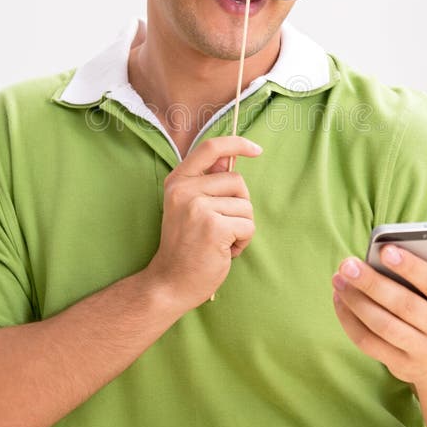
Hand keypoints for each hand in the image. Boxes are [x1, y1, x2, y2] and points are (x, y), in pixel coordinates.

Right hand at [146, 135, 261, 310]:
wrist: (170, 283)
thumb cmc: (185, 246)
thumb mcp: (187, 206)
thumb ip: (207, 181)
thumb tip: (231, 156)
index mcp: (177, 181)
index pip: (211, 148)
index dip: (237, 143)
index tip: (256, 150)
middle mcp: (184, 190)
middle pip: (237, 181)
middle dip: (240, 205)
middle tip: (221, 227)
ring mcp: (198, 208)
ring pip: (245, 206)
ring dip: (241, 227)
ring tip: (220, 241)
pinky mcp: (213, 227)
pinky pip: (248, 226)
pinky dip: (243, 242)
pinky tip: (224, 251)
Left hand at [332, 246, 426, 388]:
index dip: (411, 267)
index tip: (385, 250)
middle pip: (404, 305)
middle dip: (372, 283)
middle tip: (348, 265)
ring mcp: (425, 352)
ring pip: (383, 326)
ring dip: (356, 302)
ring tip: (339, 280)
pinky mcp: (402, 366)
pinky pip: (369, 343)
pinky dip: (350, 321)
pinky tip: (340, 300)